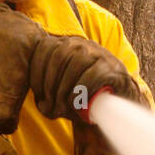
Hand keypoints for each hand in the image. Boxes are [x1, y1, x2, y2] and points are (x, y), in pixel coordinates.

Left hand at [29, 33, 143, 122]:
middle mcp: (83, 44)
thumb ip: (47, 94)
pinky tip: (77, 104)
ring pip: (75, 63)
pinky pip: (92, 76)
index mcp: (66, 44)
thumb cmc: (85, 97)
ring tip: (62, 109)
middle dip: (49, 85)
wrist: (119, 101)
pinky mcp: (113, 68)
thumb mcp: (62, 91)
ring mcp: (99, 54)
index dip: (36, 74)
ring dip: (64, 91)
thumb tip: (42, 106)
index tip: (38, 96)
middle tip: (50, 107)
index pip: (44, 48)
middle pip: (58, 56)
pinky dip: (81, 92)